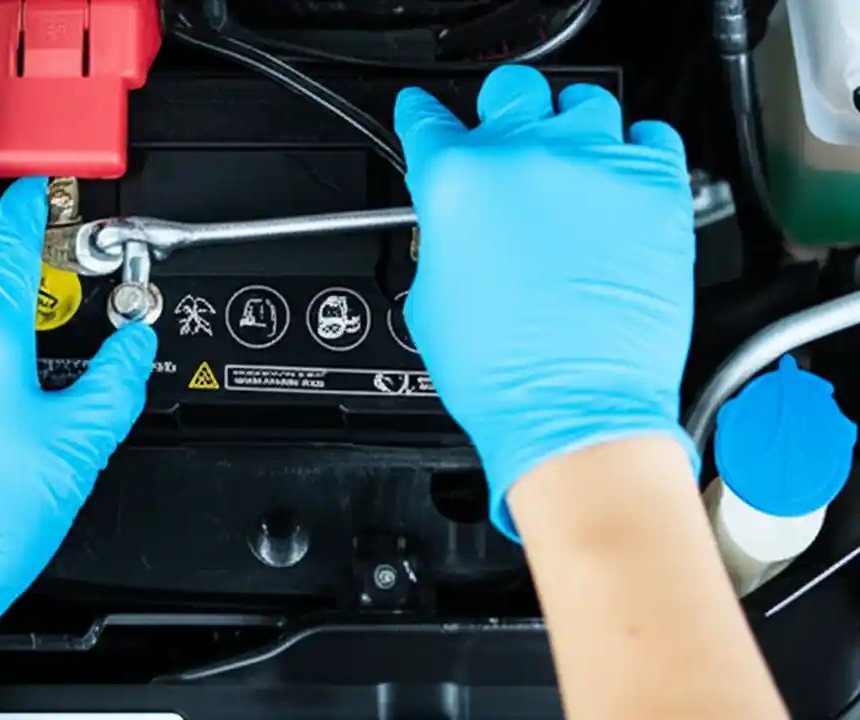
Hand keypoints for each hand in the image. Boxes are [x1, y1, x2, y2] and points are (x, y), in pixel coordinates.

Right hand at [395, 65, 698, 539]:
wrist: (575, 410)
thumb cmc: (502, 372)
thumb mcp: (429, 301)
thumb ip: (440, 239)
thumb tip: (456, 226)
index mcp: (456, 180)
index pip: (426, 120)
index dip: (422, 116)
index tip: (427, 116)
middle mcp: (525, 157)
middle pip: (511, 88)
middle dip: (502, 112)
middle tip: (506, 147)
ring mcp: (594, 167)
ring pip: (584, 103)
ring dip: (569, 129)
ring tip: (570, 168)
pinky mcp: (655, 188)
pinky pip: (651, 136)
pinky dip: (633, 151)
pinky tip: (619, 181)